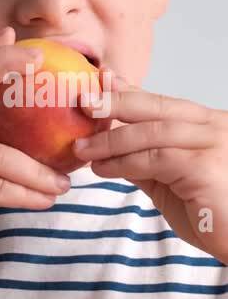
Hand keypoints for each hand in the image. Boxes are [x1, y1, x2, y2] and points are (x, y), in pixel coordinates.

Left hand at [73, 68, 227, 262]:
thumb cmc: (214, 217)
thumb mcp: (174, 183)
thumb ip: (148, 163)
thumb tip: (113, 153)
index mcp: (209, 125)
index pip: (163, 102)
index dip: (130, 91)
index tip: (101, 81)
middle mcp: (214, 127)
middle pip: (157, 106)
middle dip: (117, 102)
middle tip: (83, 101)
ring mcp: (211, 144)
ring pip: (151, 132)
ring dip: (111, 139)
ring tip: (83, 148)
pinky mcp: (203, 167)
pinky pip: (154, 158)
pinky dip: (123, 162)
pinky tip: (102, 168)